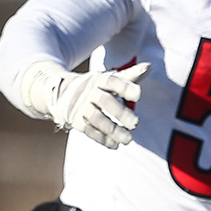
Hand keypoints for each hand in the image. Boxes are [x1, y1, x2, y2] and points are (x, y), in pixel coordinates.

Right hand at [19, 61, 150, 148]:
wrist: (61, 92)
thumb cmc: (95, 86)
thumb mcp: (109, 79)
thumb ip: (129, 76)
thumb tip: (149, 66)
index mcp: (99, 80)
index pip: (111, 81)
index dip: (125, 87)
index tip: (138, 95)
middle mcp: (89, 92)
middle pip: (104, 101)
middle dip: (120, 113)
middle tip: (135, 124)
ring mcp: (81, 107)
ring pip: (96, 119)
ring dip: (113, 130)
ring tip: (128, 140)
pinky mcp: (76, 120)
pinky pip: (89, 131)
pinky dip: (102, 139)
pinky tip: (115, 144)